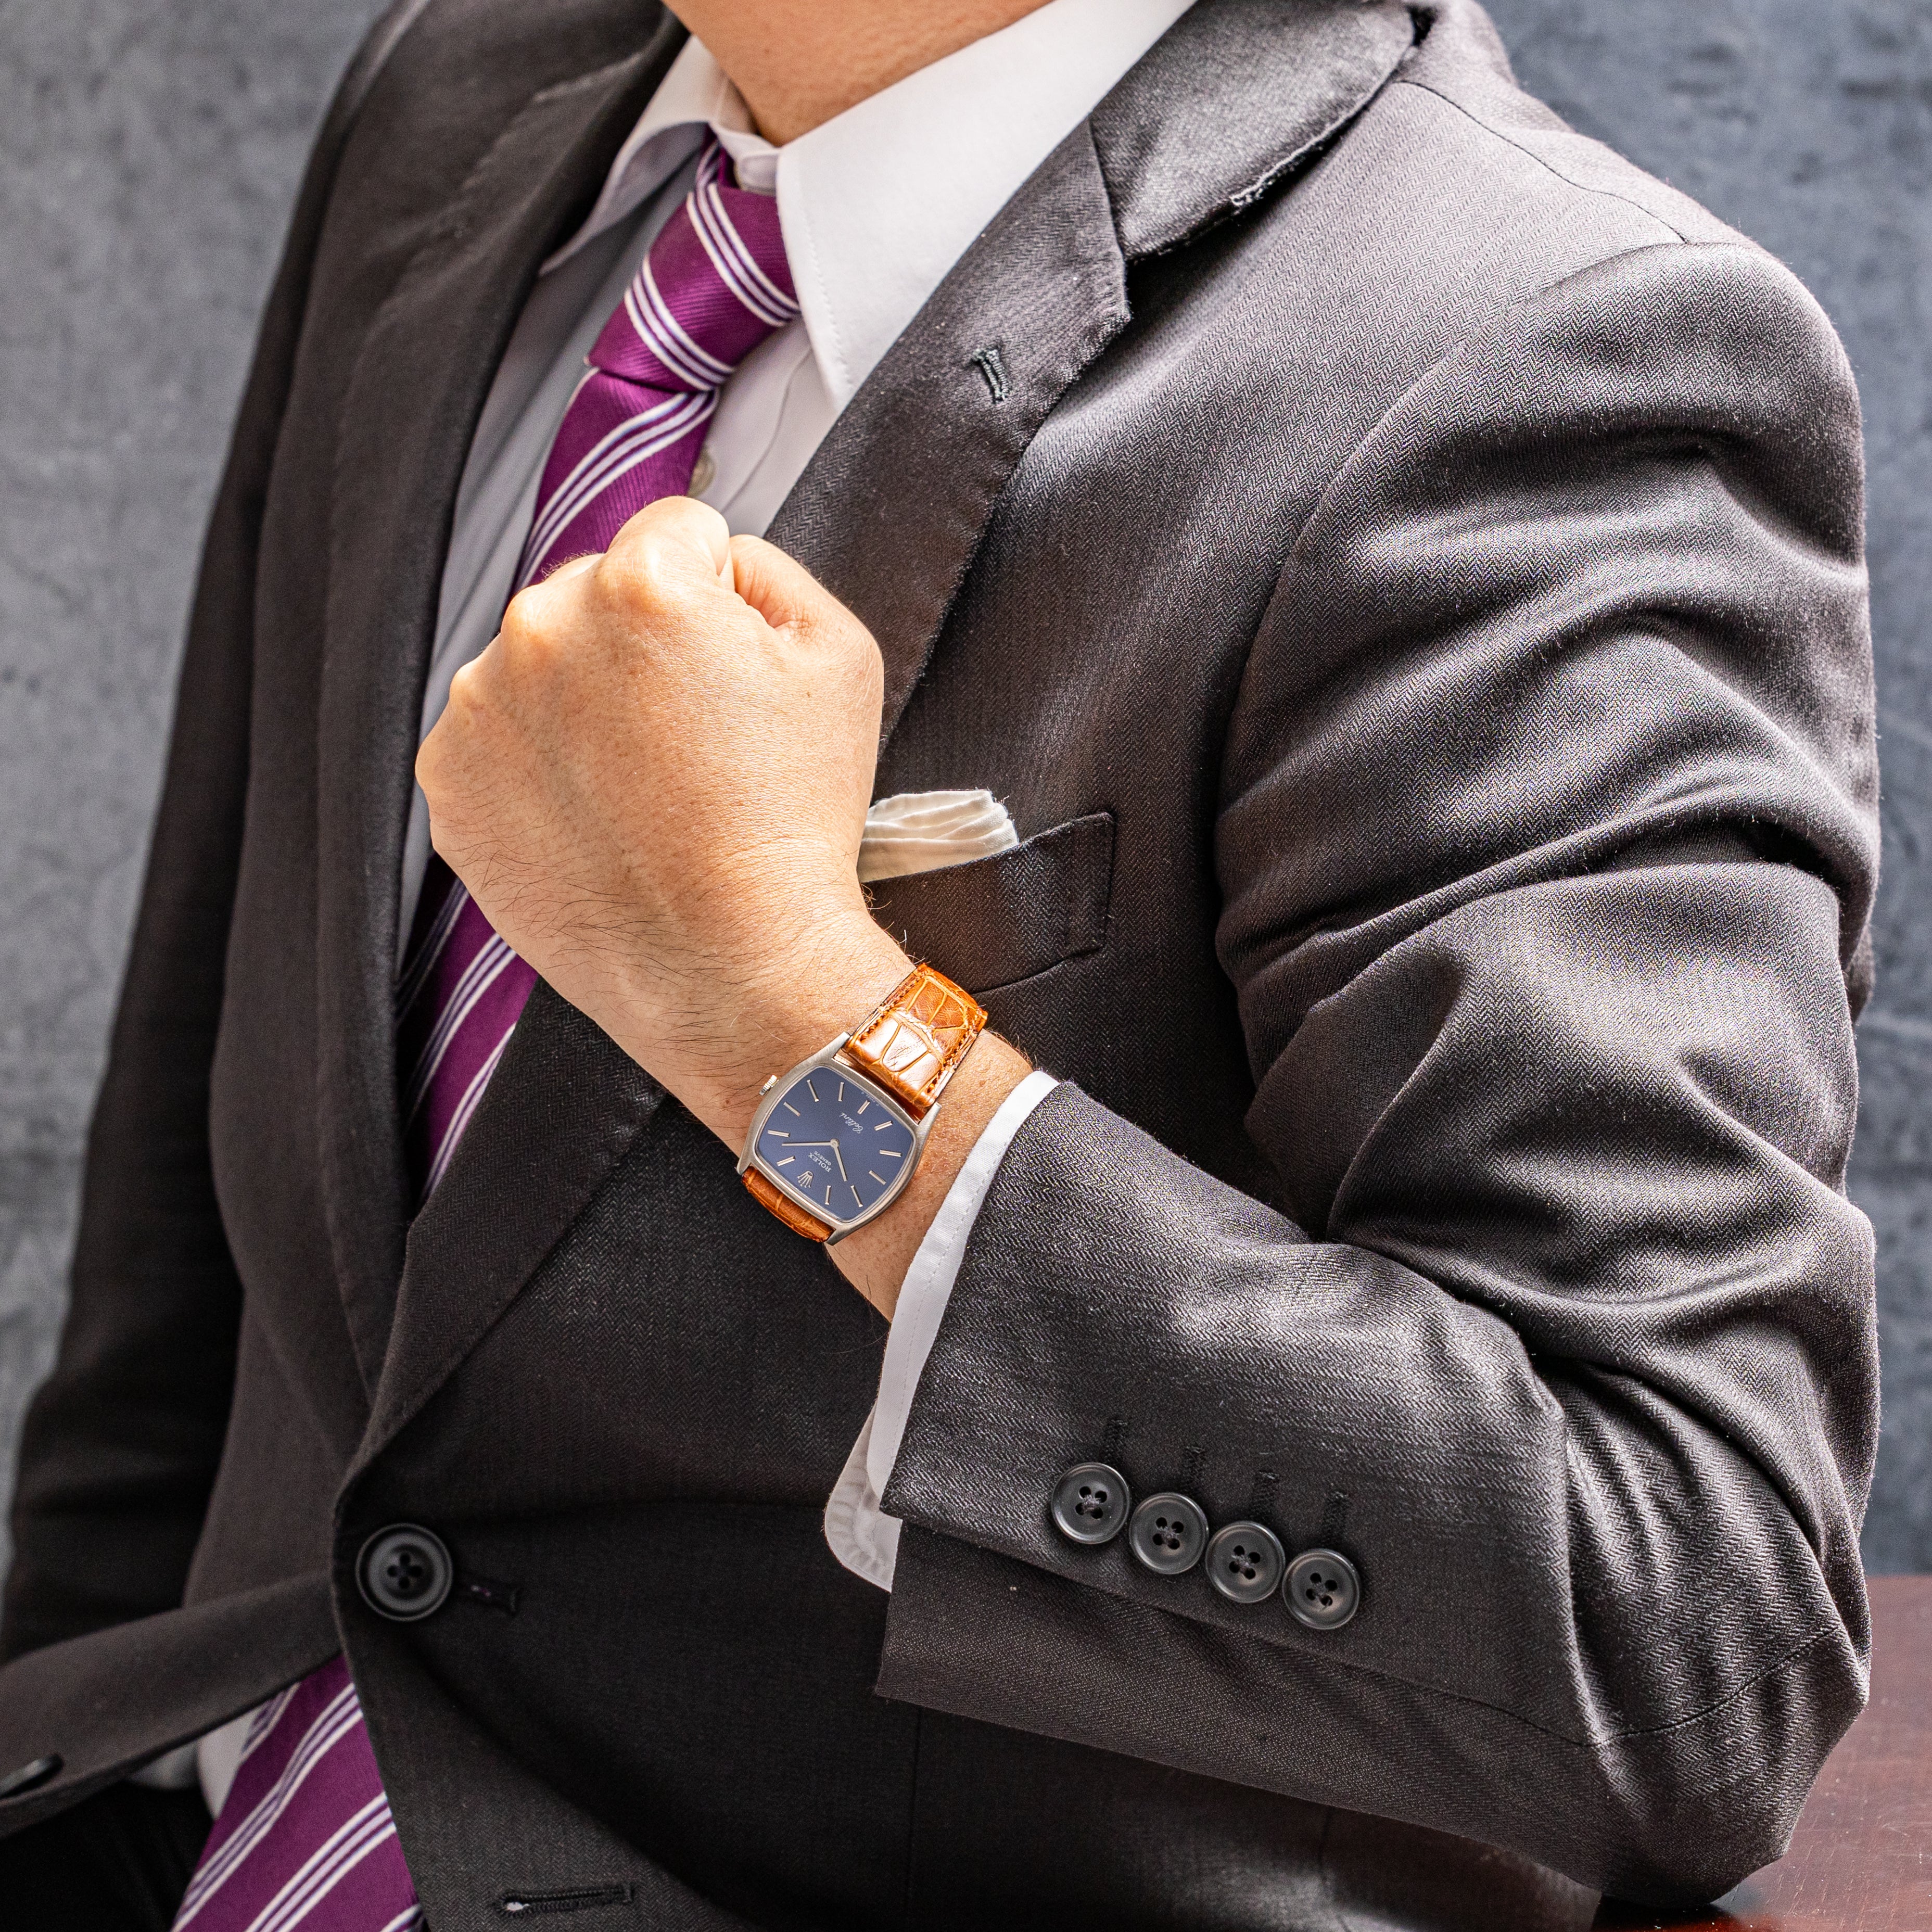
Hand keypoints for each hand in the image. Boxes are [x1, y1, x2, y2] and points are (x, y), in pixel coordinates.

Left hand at [416, 496, 910, 1140]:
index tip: (730, 671)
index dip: (722, 599)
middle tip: (690, 741)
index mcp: (640, 584)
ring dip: (581, 702)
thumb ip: (769, 571)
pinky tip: (594, 816)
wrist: (730, 968)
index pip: (680, 532)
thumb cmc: (792, 823)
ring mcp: (480, 706)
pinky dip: (537, 766)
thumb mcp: (839, 659)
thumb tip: (713, 561)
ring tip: (642, 788)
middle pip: (597, 593)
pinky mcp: (447, 779)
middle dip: (639, 646)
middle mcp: (540, 626)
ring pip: (540, 665)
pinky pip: (496, 738)